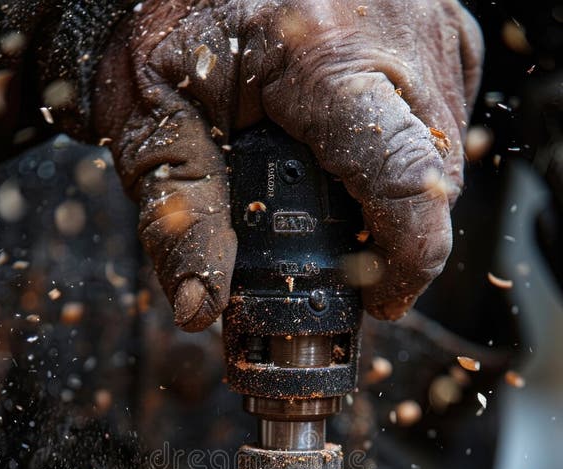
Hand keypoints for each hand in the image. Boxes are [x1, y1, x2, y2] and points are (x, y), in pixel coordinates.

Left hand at [94, 0, 482, 330]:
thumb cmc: (167, 23)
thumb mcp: (154, 121)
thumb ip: (181, 219)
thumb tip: (197, 308)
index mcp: (325, 55)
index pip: (403, 179)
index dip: (406, 258)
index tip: (380, 299)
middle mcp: (396, 31)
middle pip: (431, 176)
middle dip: (395, 233)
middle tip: (339, 250)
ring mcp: (427, 21)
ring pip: (444, 149)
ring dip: (400, 192)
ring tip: (335, 188)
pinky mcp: (439, 24)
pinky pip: (447, 113)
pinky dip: (411, 149)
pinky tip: (359, 147)